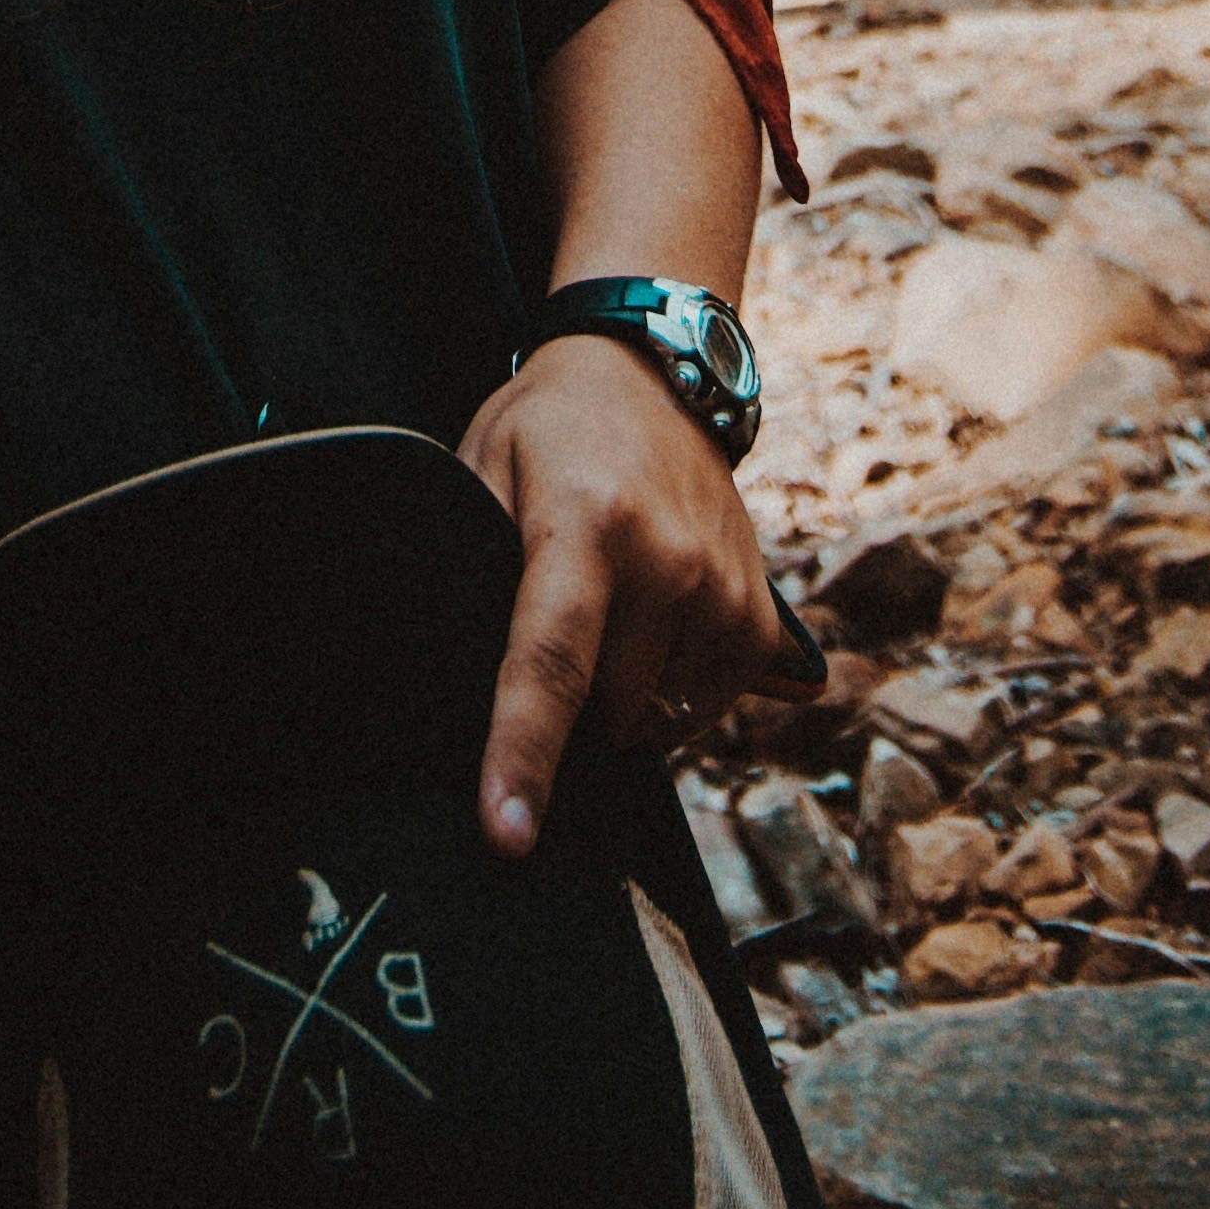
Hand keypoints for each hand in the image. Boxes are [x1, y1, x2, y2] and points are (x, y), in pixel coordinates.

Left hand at [461, 337, 807, 853]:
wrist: (656, 373)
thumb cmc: (548, 428)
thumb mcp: (482, 465)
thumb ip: (471, 563)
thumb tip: (450, 676)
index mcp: (585, 525)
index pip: (550, 662)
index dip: (523, 756)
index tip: (506, 835)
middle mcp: (669, 562)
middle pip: (607, 714)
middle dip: (568, 724)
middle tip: (542, 663)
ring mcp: (724, 591)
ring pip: (659, 724)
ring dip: (619, 712)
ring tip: (599, 628)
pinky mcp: (759, 616)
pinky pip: (706, 711)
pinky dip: (666, 701)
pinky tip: (644, 638)